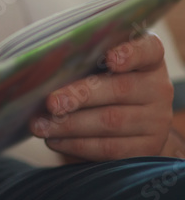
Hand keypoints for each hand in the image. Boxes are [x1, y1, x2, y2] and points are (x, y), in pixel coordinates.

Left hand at [29, 33, 173, 160]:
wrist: (130, 121)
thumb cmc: (103, 80)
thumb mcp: (98, 63)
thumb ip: (82, 58)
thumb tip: (42, 64)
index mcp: (149, 58)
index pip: (148, 50)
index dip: (130, 53)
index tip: (110, 58)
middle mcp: (158, 87)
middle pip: (119, 90)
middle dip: (80, 96)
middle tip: (51, 103)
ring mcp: (157, 120)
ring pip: (111, 122)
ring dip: (71, 125)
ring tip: (40, 126)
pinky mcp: (148, 148)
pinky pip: (111, 148)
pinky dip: (78, 145)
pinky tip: (55, 140)